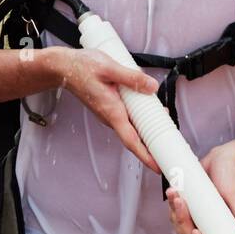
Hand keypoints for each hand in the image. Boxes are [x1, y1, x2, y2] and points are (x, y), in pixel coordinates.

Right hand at [46, 46, 160, 171]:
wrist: (63, 68)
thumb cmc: (81, 68)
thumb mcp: (109, 68)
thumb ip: (132, 78)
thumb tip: (152, 87)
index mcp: (111, 112)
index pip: (131, 140)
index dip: (146, 155)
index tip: (157, 165)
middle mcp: (110, 116)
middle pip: (135, 136)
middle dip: (153, 142)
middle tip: (171, 142)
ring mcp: (109, 113)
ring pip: (132, 125)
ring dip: (147, 126)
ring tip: (163, 119)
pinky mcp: (109, 107)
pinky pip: (127, 116)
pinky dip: (139, 115)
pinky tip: (148, 105)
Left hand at [165, 142, 234, 233]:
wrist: (224, 160)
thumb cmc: (233, 180)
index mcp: (222, 232)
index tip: (197, 233)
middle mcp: (208, 229)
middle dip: (183, 222)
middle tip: (182, 204)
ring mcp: (196, 220)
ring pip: (180, 226)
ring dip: (175, 211)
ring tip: (176, 194)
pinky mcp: (187, 208)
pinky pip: (175, 212)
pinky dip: (172, 203)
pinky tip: (173, 191)